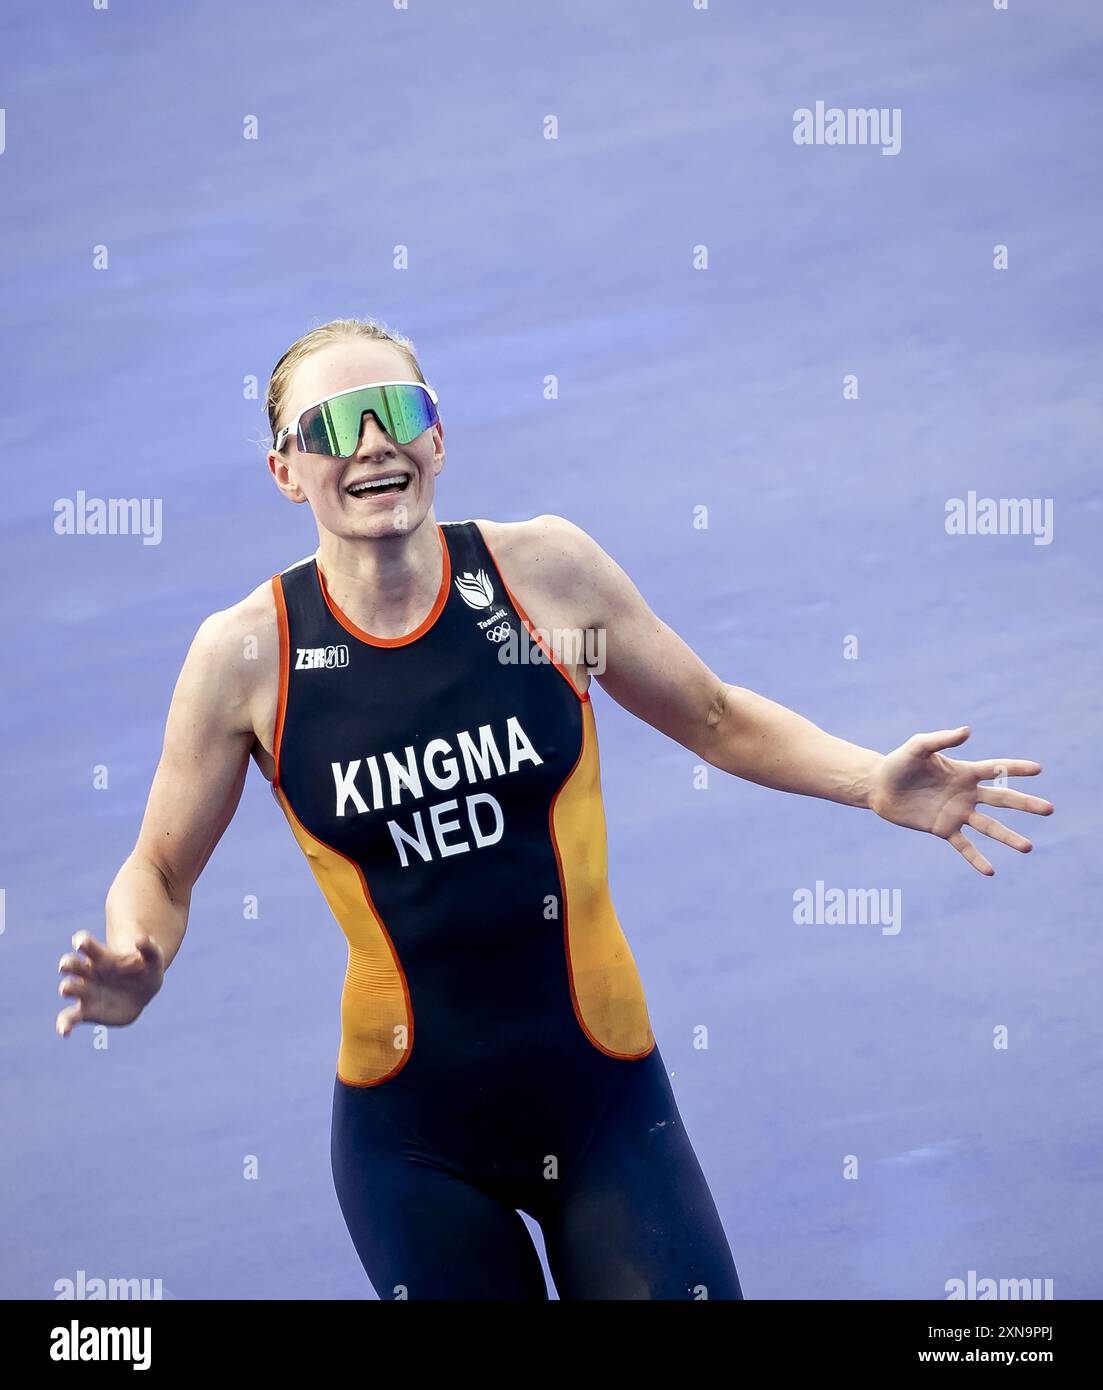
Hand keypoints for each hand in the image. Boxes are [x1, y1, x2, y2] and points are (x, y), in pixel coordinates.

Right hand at [56, 932, 164, 1035]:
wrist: (144, 991)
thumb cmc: (145, 968)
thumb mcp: (153, 957)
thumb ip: (149, 947)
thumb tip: (140, 939)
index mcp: (102, 957)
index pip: (87, 945)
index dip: (82, 942)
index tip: (80, 943)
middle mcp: (88, 973)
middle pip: (71, 964)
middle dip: (67, 963)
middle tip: (66, 965)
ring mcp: (86, 992)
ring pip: (68, 989)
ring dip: (66, 989)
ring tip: (66, 990)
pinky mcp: (87, 1011)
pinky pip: (70, 1018)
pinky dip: (64, 1024)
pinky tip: (65, 1032)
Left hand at [869, 726, 1052, 875]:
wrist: (879, 787)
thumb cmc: (899, 763)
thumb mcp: (918, 747)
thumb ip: (942, 740)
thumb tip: (968, 730)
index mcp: (964, 771)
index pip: (996, 769)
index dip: (1016, 768)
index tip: (1038, 769)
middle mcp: (966, 793)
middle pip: (1002, 800)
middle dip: (1025, 804)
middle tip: (1050, 809)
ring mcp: (957, 813)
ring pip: (989, 827)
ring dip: (1008, 837)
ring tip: (1028, 848)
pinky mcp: (943, 829)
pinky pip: (964, 845)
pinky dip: (976, 858)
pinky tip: (990, 871)